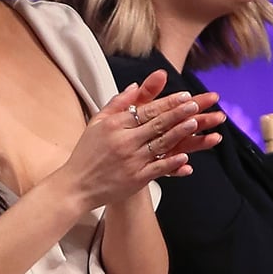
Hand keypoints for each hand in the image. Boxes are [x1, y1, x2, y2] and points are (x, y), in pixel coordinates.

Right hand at [51, 71, 224, 211]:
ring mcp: (131, 160)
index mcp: (114, 126)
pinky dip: (172, 162)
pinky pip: (158, 168)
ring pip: (161, 143)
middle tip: (196, 104)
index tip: (184, 96)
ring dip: (180, 133)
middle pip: (156, 124)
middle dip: (178, 113)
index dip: (167, 103)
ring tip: (196, 123)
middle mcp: (123, 141)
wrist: (76, 186)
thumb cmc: (86, 154)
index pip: (146, 110)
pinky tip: (186, 157)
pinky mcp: (136, 178)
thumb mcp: (96, 124)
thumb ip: (116, 104)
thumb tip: (135, 86)